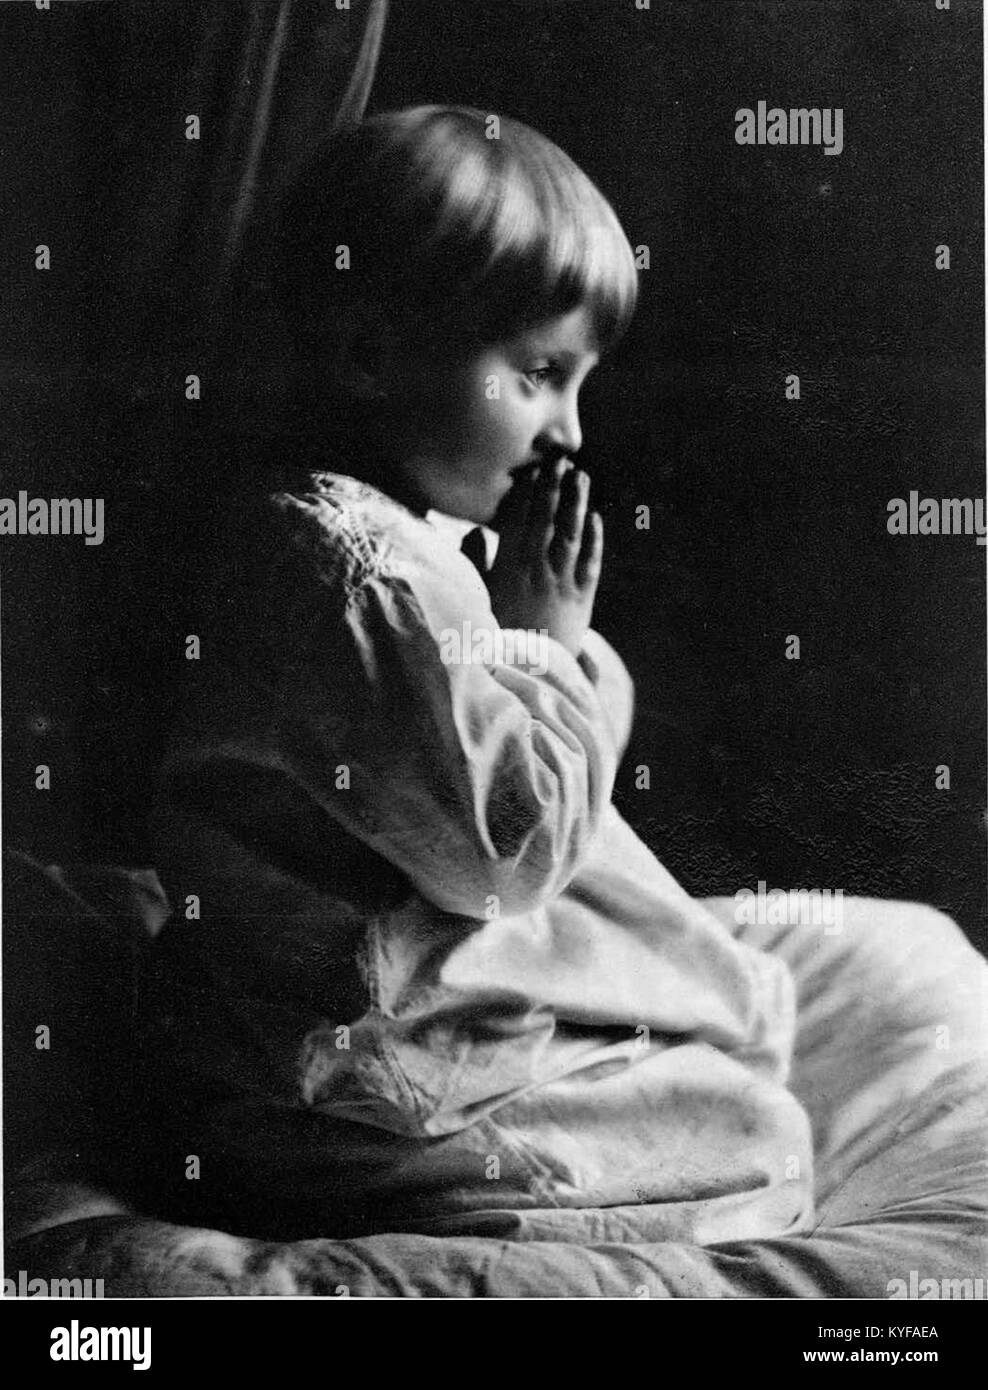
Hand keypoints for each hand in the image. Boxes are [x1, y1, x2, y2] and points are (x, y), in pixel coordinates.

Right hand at [487, 460, 602, 657]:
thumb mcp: (478, 597)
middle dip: (553, 488)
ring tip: (581, 477)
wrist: (527, 671)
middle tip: (559, 461)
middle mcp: (536, 571)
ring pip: (571, 535)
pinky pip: (591, 563)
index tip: (532, 469)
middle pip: (546, 521)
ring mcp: (561, 583)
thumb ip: (475, 563)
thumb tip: (473, 531)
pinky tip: (595, 518)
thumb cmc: (498, 633)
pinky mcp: (583, 599)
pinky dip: (594, 539)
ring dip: (576, 504)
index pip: (519, 521)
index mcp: (509, 568)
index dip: (527, 492)